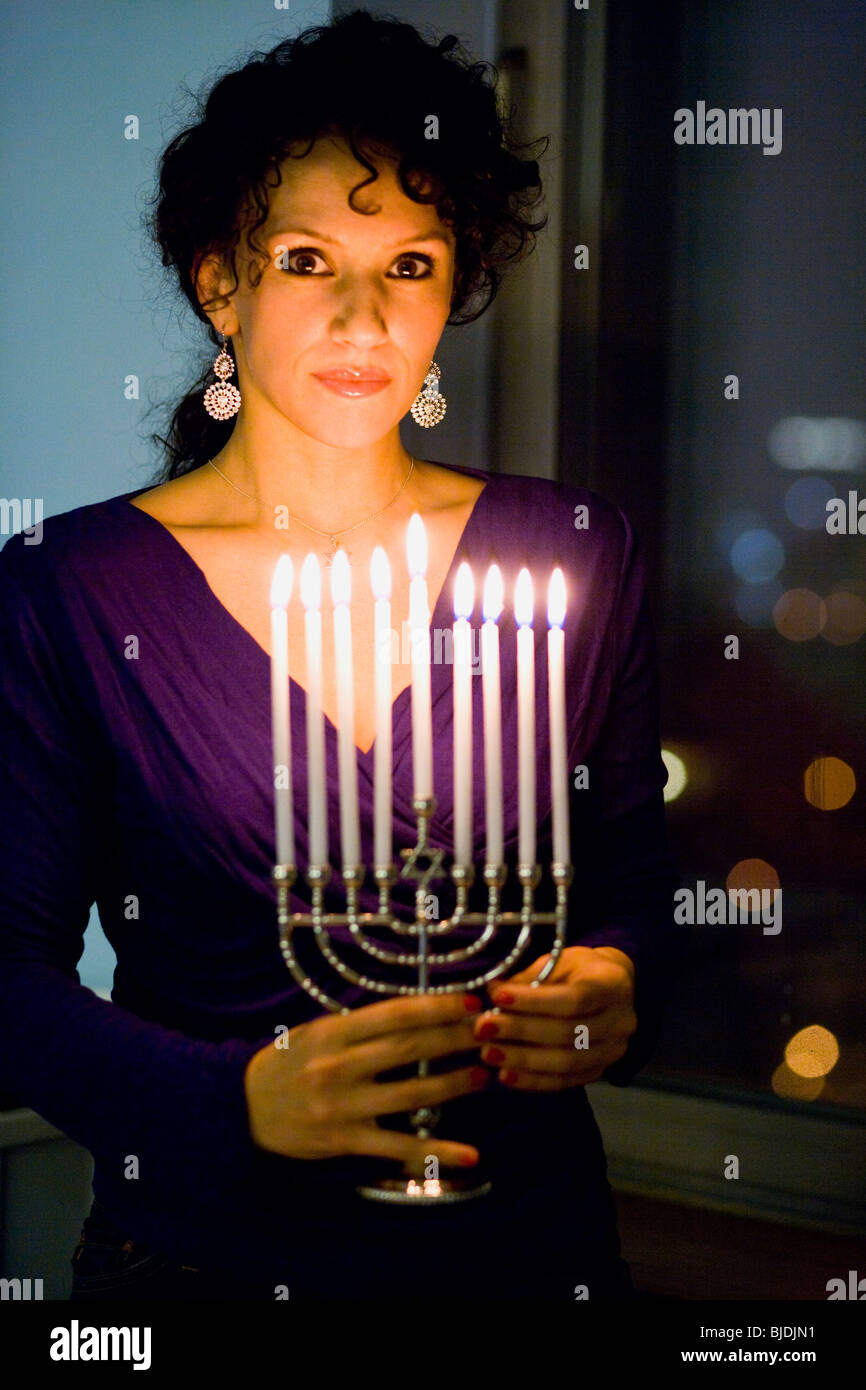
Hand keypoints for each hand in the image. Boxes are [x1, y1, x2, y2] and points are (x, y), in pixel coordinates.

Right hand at [244, 992, 489, 1166]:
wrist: (244, 1107)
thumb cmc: (289, 1062)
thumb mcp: (318, 1032)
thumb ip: (362, 1025)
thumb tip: (419, 1011)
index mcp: (333, 1032)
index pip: (397, 1014)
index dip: (438, 1007)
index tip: (471, 1001)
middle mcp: (339, 1067)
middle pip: (411, 1048)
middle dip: (456, 1038)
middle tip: (490, 1031)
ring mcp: (344, 1106)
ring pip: (413, 1093)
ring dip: (455, 1083)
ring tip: (484, 1074)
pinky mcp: (347, 1141)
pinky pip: (400, 1146)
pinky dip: (438, 1150)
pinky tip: (470, 1153)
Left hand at [470, 946, 636, 1090]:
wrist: (611, 986)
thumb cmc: (579, 969)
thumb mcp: (558, 960)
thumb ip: (528, 978)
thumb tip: (492, 992)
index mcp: (612, 983)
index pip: (574, 998)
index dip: (534, 1001)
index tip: (497, 997)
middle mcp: (621, 1020)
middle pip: (568, 1033)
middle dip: (521, 1031)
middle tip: (483, 1028)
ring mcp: (614, 1050)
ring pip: (566, 1062)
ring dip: (523, 1060)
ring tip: (489, 1053)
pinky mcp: (599, 1071)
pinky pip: (565, 1081)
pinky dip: (533, 1080)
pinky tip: (506, 1075)